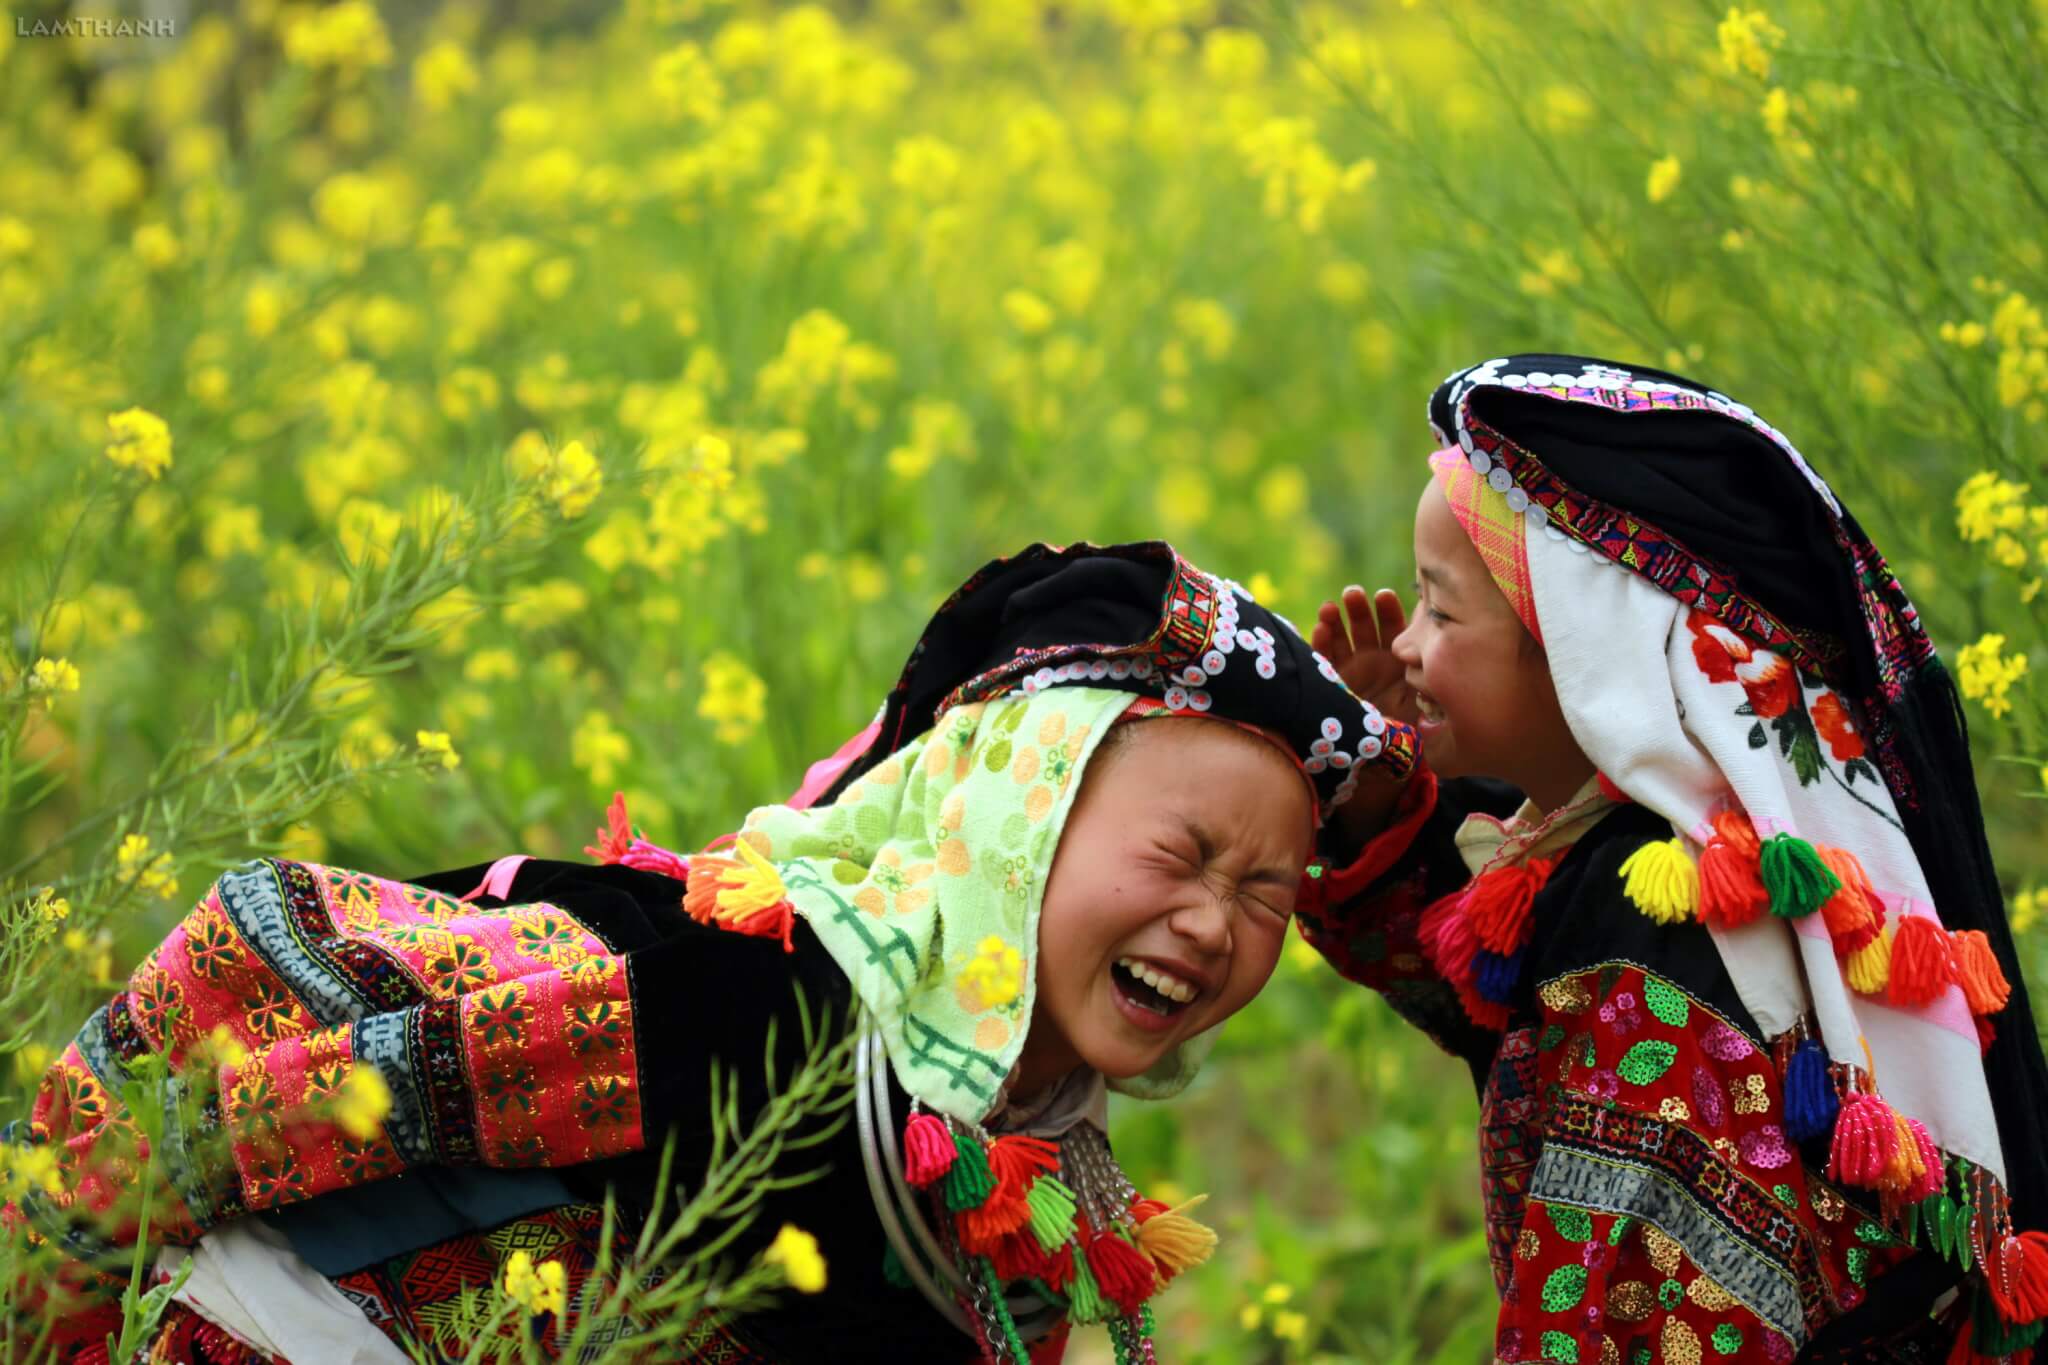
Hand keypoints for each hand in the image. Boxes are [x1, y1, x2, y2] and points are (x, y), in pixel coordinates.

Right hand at [1312, 586, 1418, 727]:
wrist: (1381, 763)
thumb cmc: (1408, 735)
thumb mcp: (1423, 705)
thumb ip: (1424, 682)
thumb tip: (1432, 659)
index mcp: (1401, 662)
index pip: (1397, 629)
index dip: (1390, 612)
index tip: (1384, 596)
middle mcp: (1376, 662)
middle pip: (1366, 627)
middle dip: (1360, 609)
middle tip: (1354, 594)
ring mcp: (1351, 670)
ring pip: (1341, 638)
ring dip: (1335, 620)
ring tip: (1330, 607)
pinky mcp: (1331, 682)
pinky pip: (1323, 659)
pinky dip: (1319, 643)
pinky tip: (1319, 629)